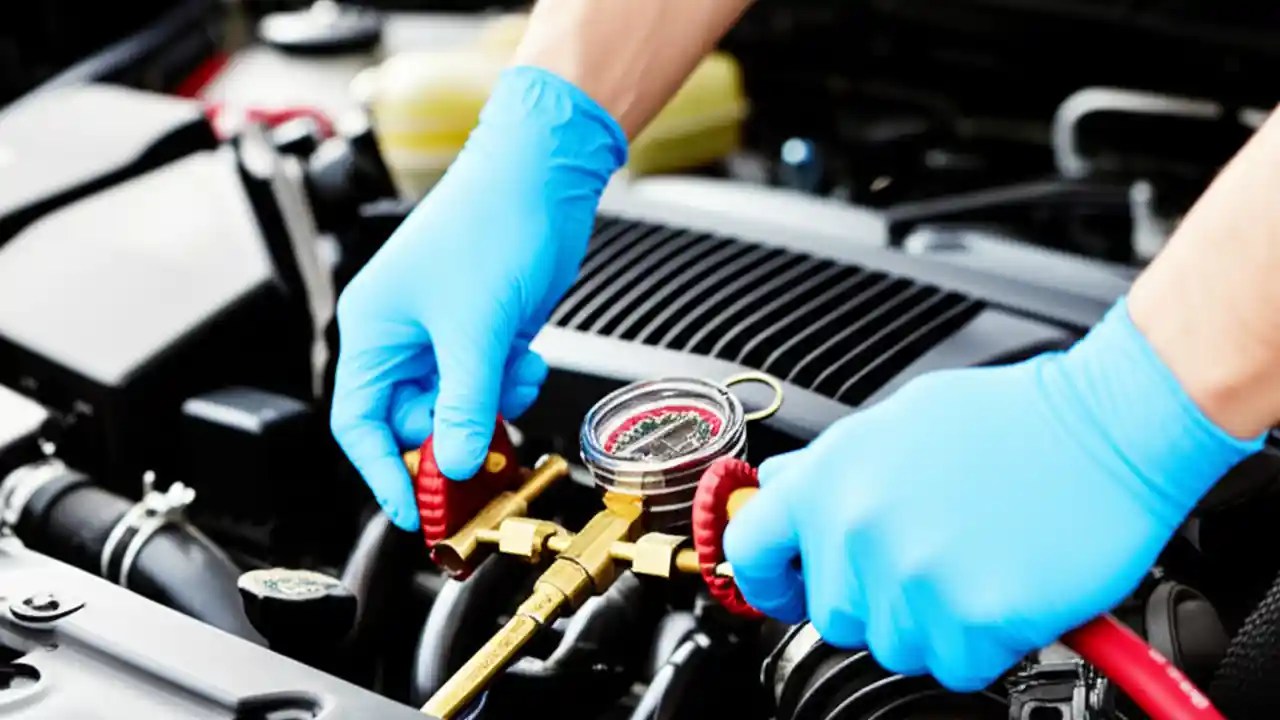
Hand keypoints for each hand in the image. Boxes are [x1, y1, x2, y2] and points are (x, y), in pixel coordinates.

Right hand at [331, 67, 625, 530]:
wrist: (543, 174)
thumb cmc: (492, 224)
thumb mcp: (477, 330)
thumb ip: (465, 404)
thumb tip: (455, 464)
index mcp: (373, 330)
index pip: (360, 423)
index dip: (384, 472)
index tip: (415, 512)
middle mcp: (401, 335)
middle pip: (412, 420)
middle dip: (452, 435)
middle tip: (486, 447)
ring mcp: (444, 332)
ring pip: (457, 404)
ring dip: (490, 405)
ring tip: (513, 378)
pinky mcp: (482, 328)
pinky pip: (487, 381)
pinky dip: (509, 382)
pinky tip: (526, 357)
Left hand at [725, 299, 1262, 690]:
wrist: (1107, 426)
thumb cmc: (1011, 421)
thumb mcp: (896, 421)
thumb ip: (830, 468)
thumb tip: (779, 491)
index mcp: (831, 477)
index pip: (752, 552)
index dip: (769, 579)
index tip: (789, 586)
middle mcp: (858, 527)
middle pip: (834, 614)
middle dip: (877, 598)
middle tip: (930, 558)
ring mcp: (912, 577)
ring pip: (894, 645)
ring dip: (931, 621)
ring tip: (973, 563)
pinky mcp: (972, 618)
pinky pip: (955, 666)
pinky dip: (981, 643)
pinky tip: (1003, 588)